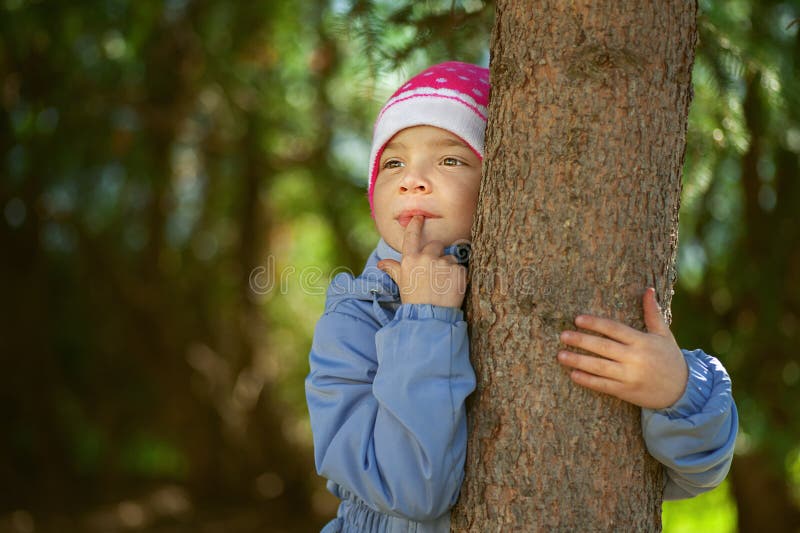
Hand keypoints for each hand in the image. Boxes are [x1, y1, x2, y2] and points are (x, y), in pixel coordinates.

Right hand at [377, 216, 466, 307]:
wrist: (430, 319)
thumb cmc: (413, 302)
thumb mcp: (402, 284)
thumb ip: (394, 269)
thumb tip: (381, 263)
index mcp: (411, 259)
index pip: (412, 236)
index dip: (415, 224)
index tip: (419, 217)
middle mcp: (427, 257)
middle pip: (436, 245)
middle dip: (437, 254)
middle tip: (435, 273)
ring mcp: (444, 263)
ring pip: (449, 258)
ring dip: (448, 268)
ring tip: (443, 285)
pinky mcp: (459, 271)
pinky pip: (460, 268)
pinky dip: (458, 277)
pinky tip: (452, 288)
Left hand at [556, 288, 688, 408]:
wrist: (683, 391)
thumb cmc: (669, 358)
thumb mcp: (663, 335)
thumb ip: (652, 313)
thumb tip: (647, 289)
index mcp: (642, 341)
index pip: (614, 329)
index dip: (596, 324)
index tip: (578, 319)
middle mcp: (635, 358)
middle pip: (603, 347)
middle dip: (581, 341)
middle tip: (563, 335)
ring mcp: (630, 376)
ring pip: (600, 367)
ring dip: (579, 361)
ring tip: (560, 355)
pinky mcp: (626, 392)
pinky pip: (604, 385)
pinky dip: (588, 381)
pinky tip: (573, 374)